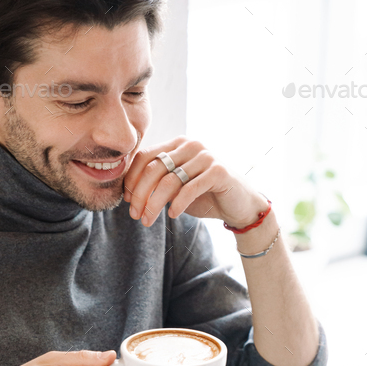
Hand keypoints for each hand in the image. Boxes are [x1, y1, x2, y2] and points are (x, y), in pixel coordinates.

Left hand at [123, 135, 270, 230]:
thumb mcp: (176, 189)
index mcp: (177, 145)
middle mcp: (190, 145)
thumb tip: (130, 194)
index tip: (127, 201)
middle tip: (135, 216)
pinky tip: (173, 215)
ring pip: (169, 180)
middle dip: (140, 195)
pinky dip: (177, 204)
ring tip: (148, 221)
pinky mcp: (219, 171)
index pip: (145, 157)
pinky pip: (190, 188)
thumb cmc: (205, 197)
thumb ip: (157, 185)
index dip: (132, 179)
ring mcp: (206, 156)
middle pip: (154, 168)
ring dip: (154, 204)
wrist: (239, 206)